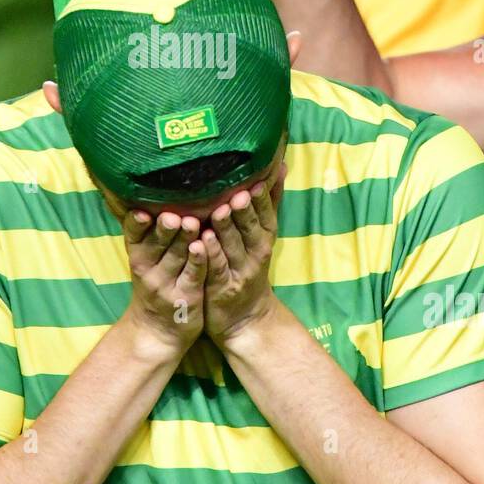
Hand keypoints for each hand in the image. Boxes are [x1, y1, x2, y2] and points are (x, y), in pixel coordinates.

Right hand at [124, 209, 206, 349]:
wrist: (156, 332)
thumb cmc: (155, 286)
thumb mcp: (144, 261)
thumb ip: (151, 233)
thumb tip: (154, 197)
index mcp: (137, 255)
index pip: (133, 235)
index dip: (136, 224)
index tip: (141, 212)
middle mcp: (148, 269)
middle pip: (156, 243)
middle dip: (164, 227)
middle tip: (172, 214)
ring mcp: (166, 284)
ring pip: (176, 257)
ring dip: (184, 239)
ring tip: (191, 222)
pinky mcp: (186, 297)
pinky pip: (193, 275)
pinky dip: (198, 260)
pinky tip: (204, 247)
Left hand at [202, 181, 279, 344]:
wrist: (247, 317)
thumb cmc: (249, 266)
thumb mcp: (263, 235)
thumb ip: (269, 203)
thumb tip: (281, 165)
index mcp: (264, 237)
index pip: (266, 215)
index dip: (261, 200)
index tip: (255, 182)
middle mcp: (256, 253)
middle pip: (251, 229)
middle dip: (245, 212)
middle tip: (238, 195)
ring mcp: (239, 271)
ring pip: (233, 247)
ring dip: (226, 229)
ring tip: (219, 211)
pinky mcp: (222, 287)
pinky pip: (216, 268)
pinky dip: (210, 255)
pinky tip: (201, 241)